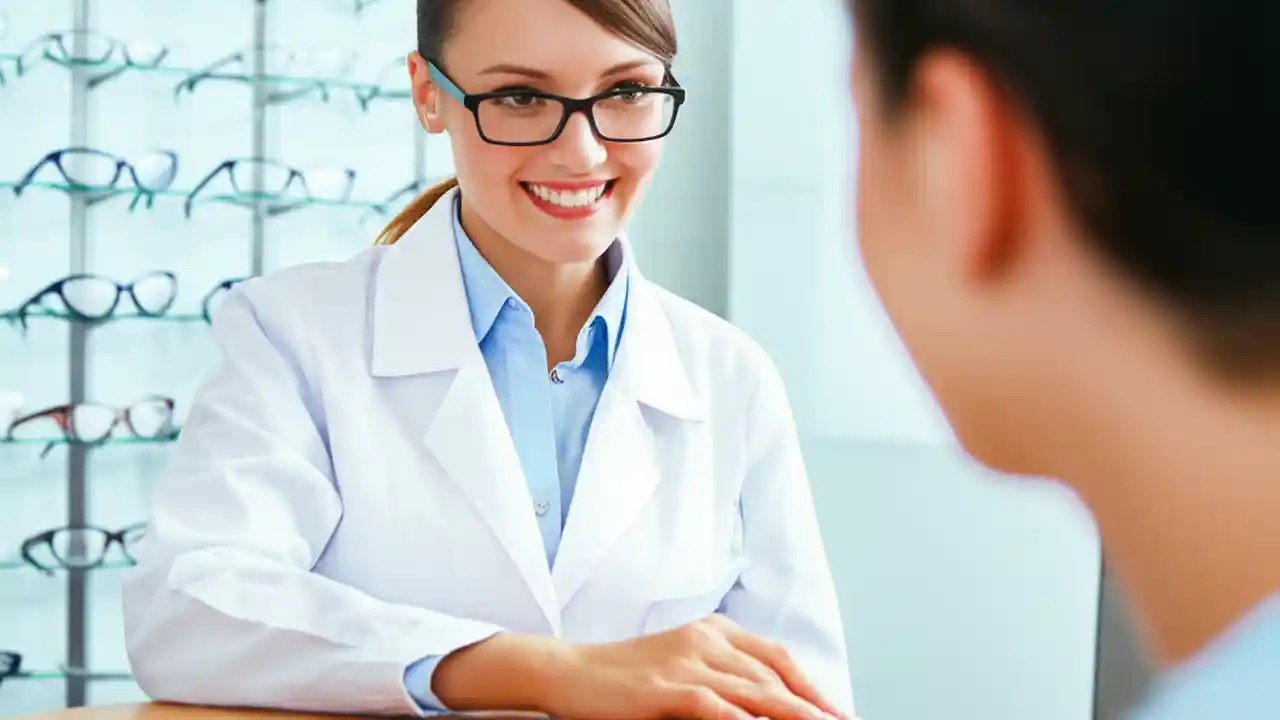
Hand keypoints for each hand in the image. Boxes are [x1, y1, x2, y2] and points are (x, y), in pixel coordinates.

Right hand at [542, 614, 843, 719]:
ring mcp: (686, 662)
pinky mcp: (666, 688)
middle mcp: (705, 639)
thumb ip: (720, 676)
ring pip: (754, 690)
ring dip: (791, 714)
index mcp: (713, 630)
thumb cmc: (624, 676)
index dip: (810, 685)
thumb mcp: (679, 665)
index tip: (834, 711)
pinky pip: (715, 706)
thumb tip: (761, 702)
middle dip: (810, 706)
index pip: (776, 656)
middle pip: (773, 675)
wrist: (569, 672)